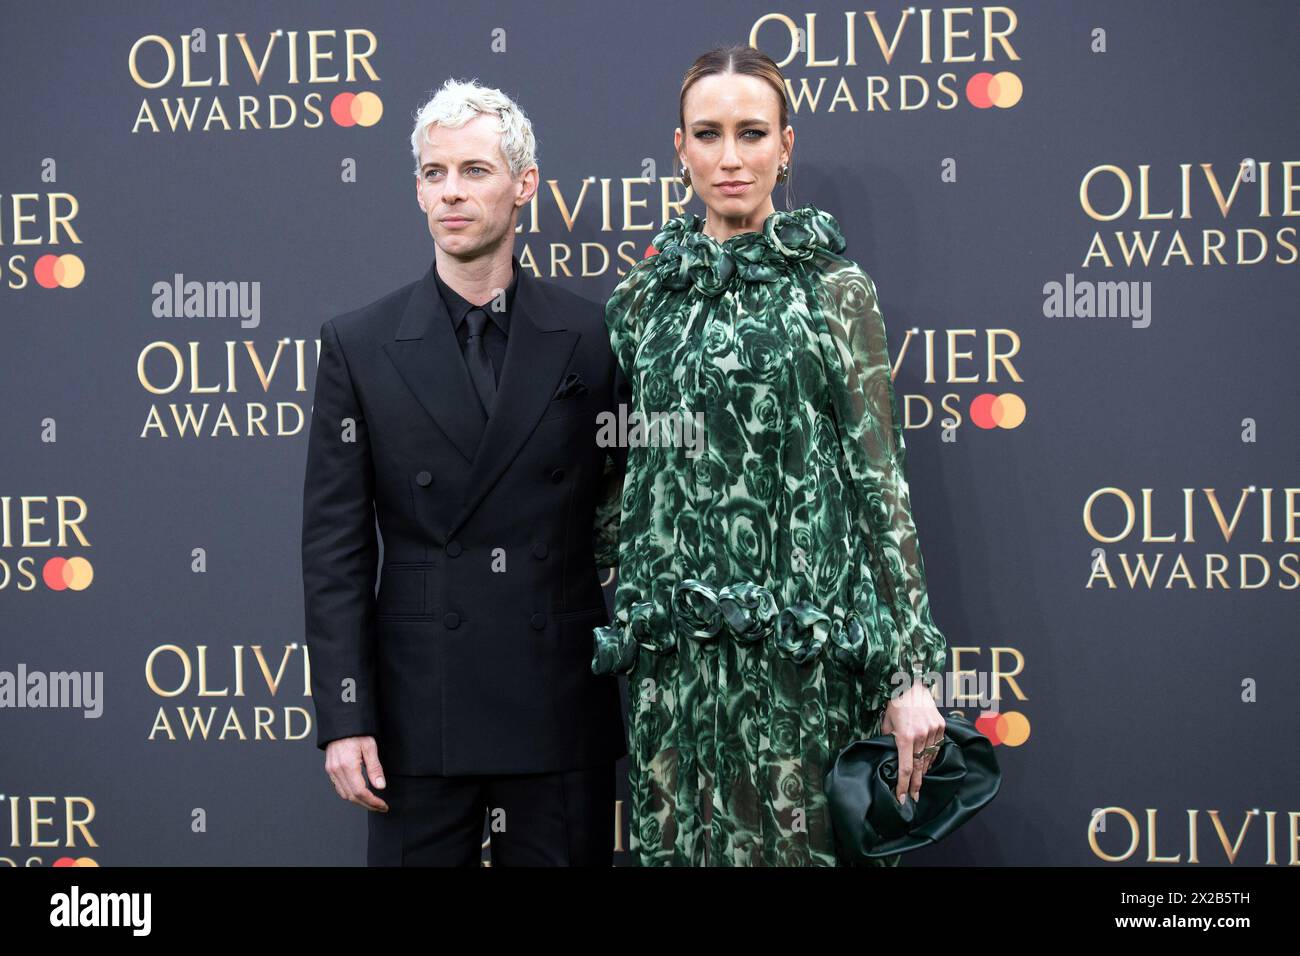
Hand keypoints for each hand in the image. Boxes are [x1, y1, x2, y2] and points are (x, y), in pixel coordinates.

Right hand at [324, 736, 388, 812]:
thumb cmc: (356, 731)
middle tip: (380, 807)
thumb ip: (375, 768)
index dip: (373, 802)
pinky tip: (359, 793)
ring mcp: (331, 771)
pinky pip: (338, 787)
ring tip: (372, 801)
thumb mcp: (370, 746)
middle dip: (367, 804)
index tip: (383, 805)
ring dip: (358, 801)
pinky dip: (349, 793)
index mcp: (347, 765)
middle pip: (351, 797)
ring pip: (344, 794)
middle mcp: (337, 770)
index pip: (360, 792)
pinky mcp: (330, 769)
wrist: (341, 722)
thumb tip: (380, 786)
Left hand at [881, 677, 945, 806]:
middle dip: (916, 785)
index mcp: (904, 736)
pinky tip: (927, 763)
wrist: (912, 683)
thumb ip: (889, 739)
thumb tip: (891, 755)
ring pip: (929, 758)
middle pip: (919, 767)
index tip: (903, 798)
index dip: (904, 785)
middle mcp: (920, 735)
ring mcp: (933, 731)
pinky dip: (932, 757)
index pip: (906, 767)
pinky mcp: (940, 726)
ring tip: (919, 782)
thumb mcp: (886, 722)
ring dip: (924, 771)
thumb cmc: (896, 703)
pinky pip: (937, 747)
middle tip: (914, 798)